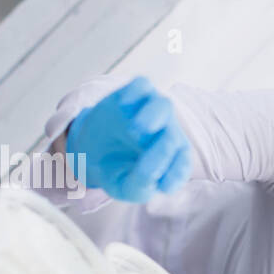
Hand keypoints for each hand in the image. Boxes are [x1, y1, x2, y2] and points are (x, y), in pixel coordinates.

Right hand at [66, 76, 192, 202]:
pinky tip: (122, 105)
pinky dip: (135, 92)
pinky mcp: (135, 95)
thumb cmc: (116, 170)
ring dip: (154, 116)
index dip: (175, 173)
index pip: (182, 165)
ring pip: (163, 106)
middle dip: (162, 148)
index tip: (161, 185)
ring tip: (136, 130)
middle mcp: (167, 135)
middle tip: (144, 160)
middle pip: (175, 137)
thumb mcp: (125, 188)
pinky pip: (142, 85)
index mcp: (172, 161)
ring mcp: (153, 113)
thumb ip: (139, 187)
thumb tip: (150, 176)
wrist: (91, 149)